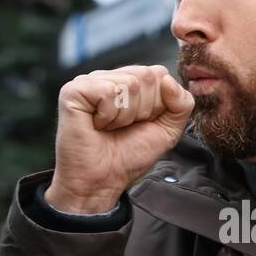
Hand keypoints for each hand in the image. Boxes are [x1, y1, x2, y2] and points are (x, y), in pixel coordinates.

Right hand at [46, 64, 193, 212]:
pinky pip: (108, 92)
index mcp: (129, 82)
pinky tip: (96, 125)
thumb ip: (182, 104)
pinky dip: (108, 116)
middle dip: (143, 110)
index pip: (159, 74)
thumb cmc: (128, 156)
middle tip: (123, 127)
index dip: (157, 105)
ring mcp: (89, 81)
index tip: (141, 123)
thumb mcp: (167, 130)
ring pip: (129, 84)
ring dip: (125, 116)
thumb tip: (167, 79)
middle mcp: (109, 77)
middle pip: (146, 76)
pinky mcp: (74, 90)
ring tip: (109, 128)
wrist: (101, 182)